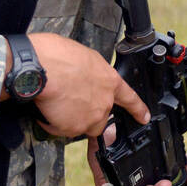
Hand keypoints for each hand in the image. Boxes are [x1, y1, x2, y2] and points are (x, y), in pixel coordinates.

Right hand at [27, 33, 149, 138]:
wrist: (42, 68)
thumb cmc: (58, 56)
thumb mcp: (84, 58)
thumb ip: (92, 74)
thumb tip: (86, 79)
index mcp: (109, 81)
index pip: (130, 98)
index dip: (138, 109)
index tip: (144, 117)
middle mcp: (104, 102)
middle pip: (99, 117)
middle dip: (86, 113)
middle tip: (68, 99)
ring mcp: (90, 117)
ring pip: (80, 125)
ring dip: (69, 118)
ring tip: (55, 101)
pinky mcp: (73, 128)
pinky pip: (62, 129)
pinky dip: (54, 122)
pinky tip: (48, 107)